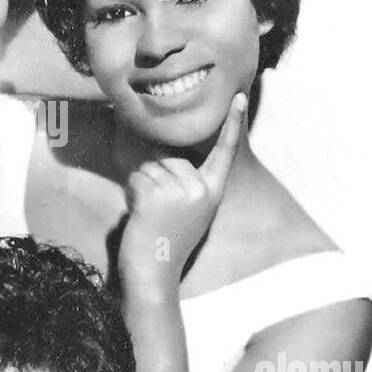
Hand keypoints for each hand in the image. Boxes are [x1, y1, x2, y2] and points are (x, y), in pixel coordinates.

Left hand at [119, 92, 245, 295]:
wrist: (154, 274)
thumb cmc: (166, 243)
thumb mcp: (188, 211)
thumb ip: (184, 184)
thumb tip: (162, 152)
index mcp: (212, 193)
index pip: (224, 153)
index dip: (232, 124)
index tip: (240, 96)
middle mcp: (199, 189)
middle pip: (169, 157)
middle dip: (155, 177)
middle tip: (158, 211)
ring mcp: (178, 192)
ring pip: (148, 167)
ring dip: (140, 187)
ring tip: (149, 215)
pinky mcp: (154, 195)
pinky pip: (135, 178)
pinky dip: (130, 193)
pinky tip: (139, 215)